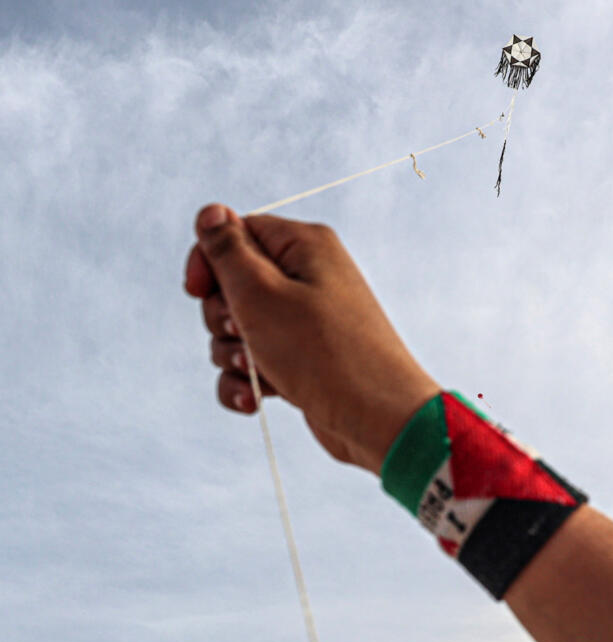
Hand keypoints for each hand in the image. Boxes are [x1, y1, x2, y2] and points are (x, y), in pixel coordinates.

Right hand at [183, 204, 440, 475]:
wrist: (377, 417)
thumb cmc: (322, 352)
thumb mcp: (261, 293)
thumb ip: (228, 251)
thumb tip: (211, 212)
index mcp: (305, 246)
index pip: (237, 232)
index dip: (209, 261)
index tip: (196, 291)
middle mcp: (309, 278)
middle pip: (232, 285)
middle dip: (222, 317)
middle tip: (245, 333)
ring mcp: (307, 321)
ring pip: (239, 330)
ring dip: (234, 355)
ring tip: (259, 372)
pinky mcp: (304, 359)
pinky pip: (255, 363)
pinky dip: (247, 382)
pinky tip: (256, 400)